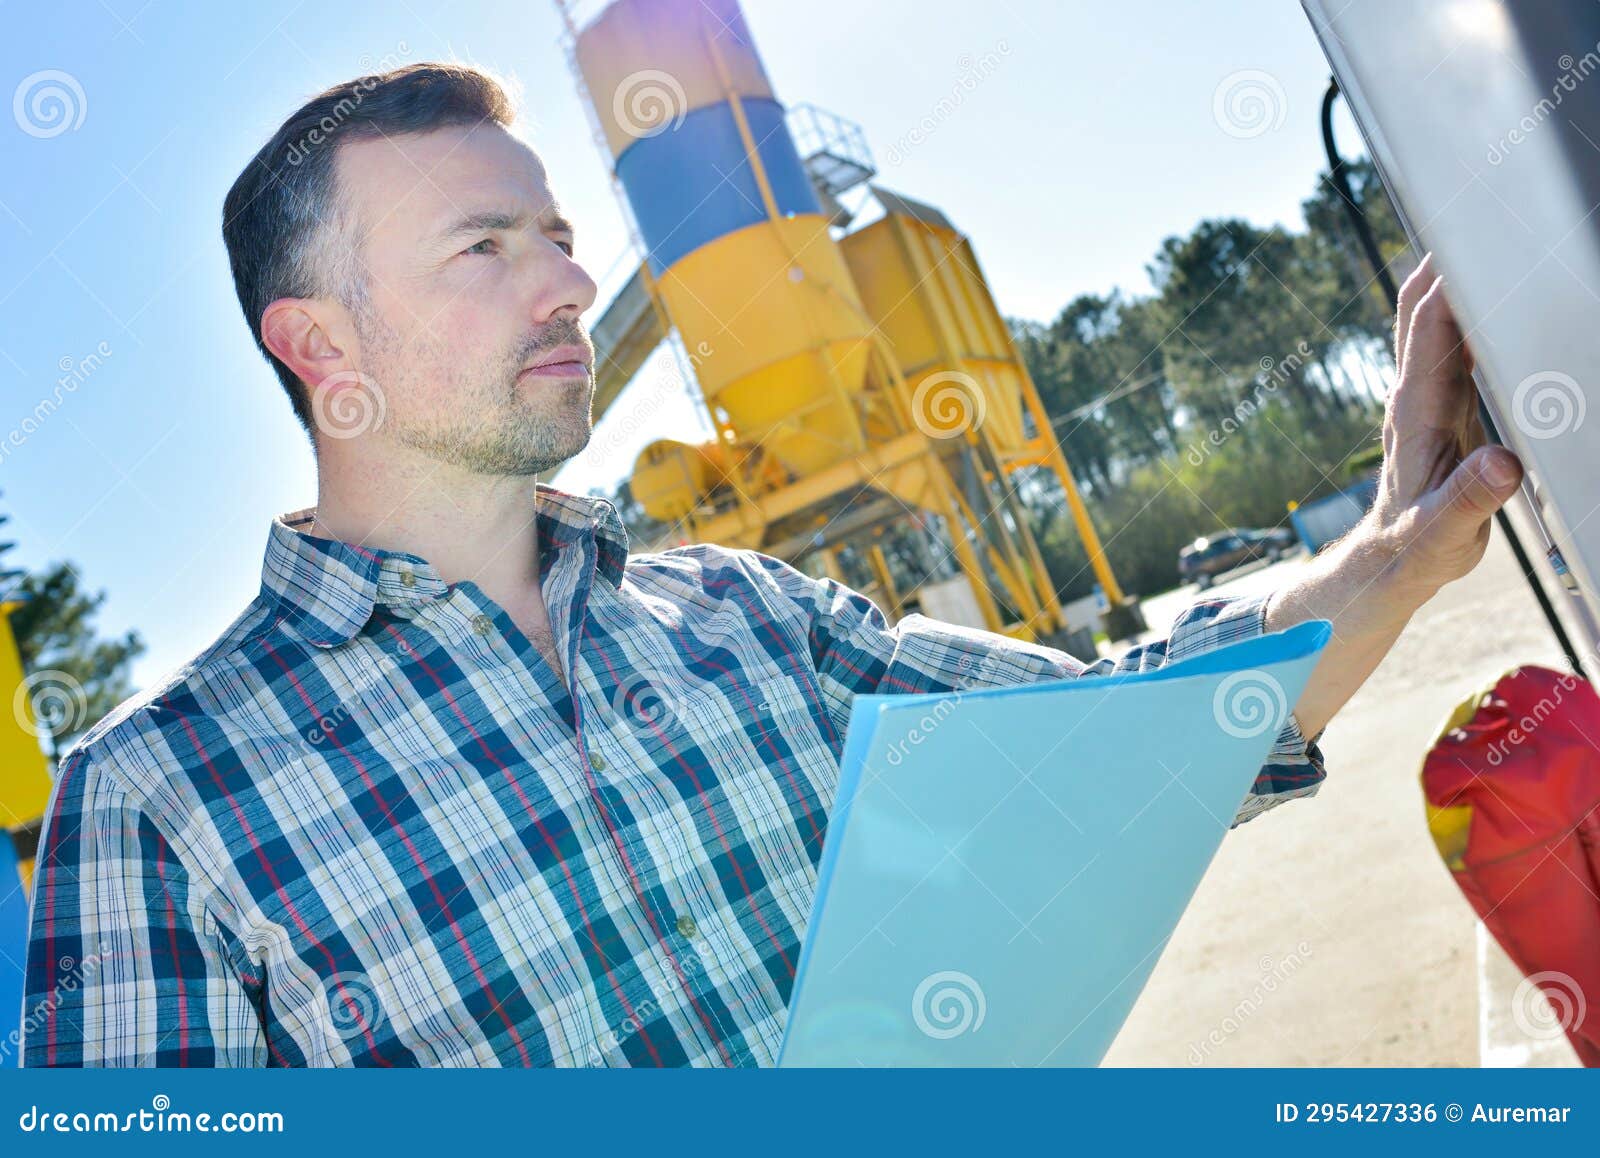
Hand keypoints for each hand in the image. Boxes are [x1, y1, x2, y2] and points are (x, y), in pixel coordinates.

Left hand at [1365, 253, 1523, 608]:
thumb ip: (1470, 499)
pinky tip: (1499, 290)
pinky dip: (1473, 309)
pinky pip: (1456, 342)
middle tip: (1477, 208)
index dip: (1450, 283)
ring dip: (1459, 276)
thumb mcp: (1442, 534)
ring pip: (1437, 319)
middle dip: (1445, 258)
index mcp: (1416, 412)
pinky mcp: (1445, 404)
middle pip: (1422, 308)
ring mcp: (1429, 395)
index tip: (1475, 241)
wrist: (1394, 562)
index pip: (1429, 330)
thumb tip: (1500, 464)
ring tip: (1492, 230)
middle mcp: (1416, 393)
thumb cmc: (1415, 548)